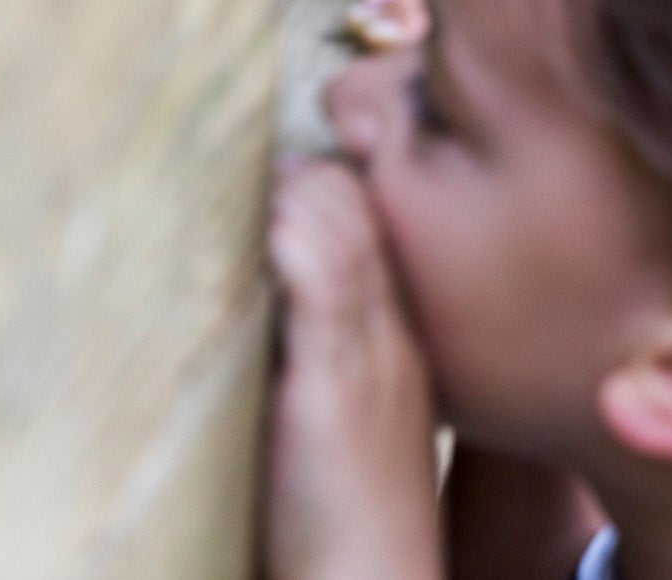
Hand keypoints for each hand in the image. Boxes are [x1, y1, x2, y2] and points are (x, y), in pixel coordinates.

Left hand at [264, 161, 442, 579]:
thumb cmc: (342, 529)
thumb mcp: (345, 430)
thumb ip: (321, 367)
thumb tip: (274, 310)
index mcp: (399, 349)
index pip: (381, 240)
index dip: (344, 193)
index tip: (301, 165)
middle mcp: (392, 345)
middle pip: (372, 227)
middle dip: (328, 174)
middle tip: (282, 142)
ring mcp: (370, 363)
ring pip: (353, 245)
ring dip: (311, 195)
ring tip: (273, 165)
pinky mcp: (334, 392)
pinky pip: (329, 297)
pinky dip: (303, 248)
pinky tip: (278, 218)